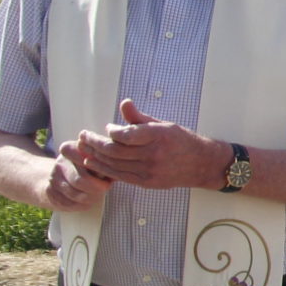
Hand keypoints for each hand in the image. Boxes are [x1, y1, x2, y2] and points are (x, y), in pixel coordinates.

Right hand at [44, 149, 109, 211]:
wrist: (58, 177)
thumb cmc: (84, 168)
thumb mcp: (93, 160)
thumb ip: (104, 163)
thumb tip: (118, 172)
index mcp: (70, 149)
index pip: (89, 162)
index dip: (102, 173)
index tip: (108, 179)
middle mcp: (60, 162)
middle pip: (81, 180)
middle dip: (96, 188)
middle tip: (104, 189)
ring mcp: (53, 177)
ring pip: (75, 194)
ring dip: (90, 198)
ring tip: (96, 195)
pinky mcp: (49, 191)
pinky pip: (69, 203)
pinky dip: (80, 205)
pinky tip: (85, 201)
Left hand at [76, 100, 226, 190]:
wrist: (201, 164)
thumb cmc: (182, 141)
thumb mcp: (164, 124)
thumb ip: (140, 117)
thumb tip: (124, 103)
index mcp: (158, 136)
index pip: (125, 134)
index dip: (111, 131)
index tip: (108, 127)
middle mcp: (153, 154)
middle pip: (115, 150)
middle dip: (95, 143)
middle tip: (84, 136)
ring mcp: (149, 171)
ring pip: (114, 164)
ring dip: (95, 156)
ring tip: (85, 148)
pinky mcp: (147, 183)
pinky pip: (119, 176)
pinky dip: (104, 169)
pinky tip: (94, 162)